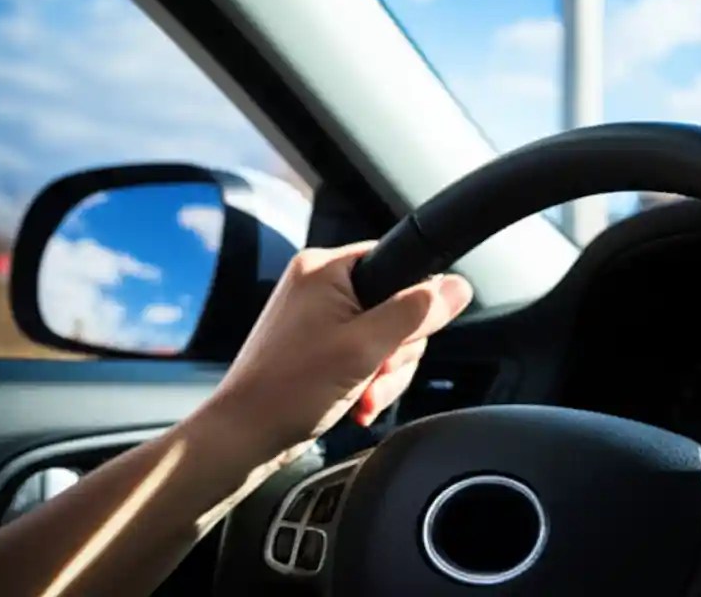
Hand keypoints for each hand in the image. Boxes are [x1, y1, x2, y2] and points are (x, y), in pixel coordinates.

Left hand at [201, 242, 472, 458]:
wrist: (243, 438)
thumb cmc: (288, 392)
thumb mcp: (366, 348)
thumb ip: (416, 313)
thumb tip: (457, 287)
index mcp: (325, 268)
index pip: (399, 262)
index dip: (414, 303)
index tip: (404, 337)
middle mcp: (319, 285)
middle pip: (398, 306)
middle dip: (397, 352)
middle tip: (376, 374)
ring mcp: (318, 317)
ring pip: (386, 336)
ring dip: (385, 374)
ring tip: (363, 396)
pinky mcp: (318, 345)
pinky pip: (366, 354)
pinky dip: (368, 381)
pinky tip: (355, 402)